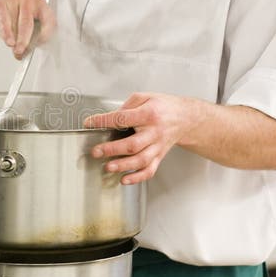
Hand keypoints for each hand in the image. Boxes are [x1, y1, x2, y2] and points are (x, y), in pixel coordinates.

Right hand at [0, 0, 55, 58]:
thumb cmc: (10, 12)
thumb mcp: (22, 21)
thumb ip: (28, 34)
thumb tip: (25, 52)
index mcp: (40, 3)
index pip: (48, 19)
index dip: (45, 35)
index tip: (40, 46)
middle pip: (29, 23)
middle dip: (25, 41)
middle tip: (22, 52)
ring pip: (15, 23)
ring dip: (15, 39)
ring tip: (15, 50)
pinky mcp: (0, 2)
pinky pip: (4, 20)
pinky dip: (7, 33)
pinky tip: (9, 41)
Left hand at [84, 91, 198, 183]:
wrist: (186, 118)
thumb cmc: (163, 107)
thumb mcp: (145, 97)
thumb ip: (127, 106)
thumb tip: (112, 117)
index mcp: (149, 114)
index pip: (122, 118)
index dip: (104, 121)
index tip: (89, 123)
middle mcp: (154, 132)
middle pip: (132, 145)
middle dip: (112, 149)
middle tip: (96, 151)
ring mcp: (157, 146)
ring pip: (141, 160)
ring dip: (123, 166)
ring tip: (108, 167)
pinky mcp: (159, 156)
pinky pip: (150, 170)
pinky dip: (137, 177)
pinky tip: (125, 179)